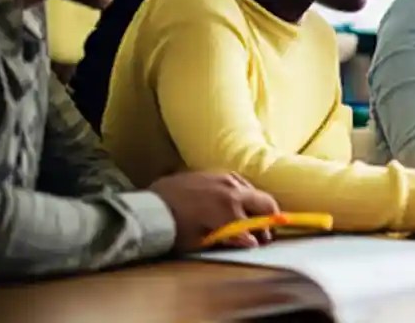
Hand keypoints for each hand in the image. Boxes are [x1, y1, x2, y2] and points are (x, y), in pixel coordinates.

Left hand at [149, 172, 279, 250]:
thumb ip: (229, 238)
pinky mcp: (211, 172)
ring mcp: (222, 177)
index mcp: (231, 207)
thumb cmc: (174, 229)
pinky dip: (239, 192)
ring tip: (248, 215)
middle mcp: (232, 188)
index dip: (262, 236)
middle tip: (264, 230)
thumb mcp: (201, 239)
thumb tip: (251, 242)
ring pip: (250, 188)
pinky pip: (234, 181)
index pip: (259, 223)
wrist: (148, 209)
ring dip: (253, 203)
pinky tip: (232, 200)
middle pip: (263, 200)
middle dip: (267, 216)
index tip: (262, 243)